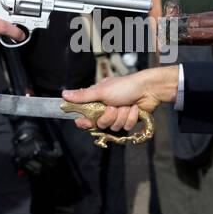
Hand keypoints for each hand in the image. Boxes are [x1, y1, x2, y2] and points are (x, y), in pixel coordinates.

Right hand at [62, 65, 180, 132]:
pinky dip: (131, 117)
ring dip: (122, 116)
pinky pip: (126, 127)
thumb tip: (64, 95)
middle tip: (113, 107)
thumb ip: (83, 96)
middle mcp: (106, 109)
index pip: (85, 116)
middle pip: (100, 124)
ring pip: (114, 126)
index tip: (84, 122)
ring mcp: (118, 115)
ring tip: (127, 105)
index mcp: (97, 100)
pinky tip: (135, 108)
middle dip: (108, 116)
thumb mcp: (101, 90)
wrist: (148, 89)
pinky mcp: (129, 120)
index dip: (85, 121)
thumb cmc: (125, 86)